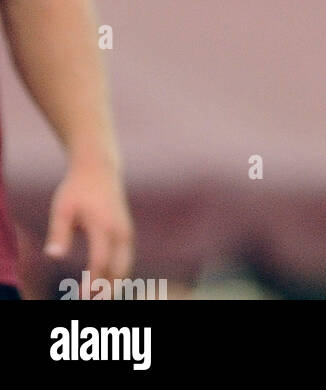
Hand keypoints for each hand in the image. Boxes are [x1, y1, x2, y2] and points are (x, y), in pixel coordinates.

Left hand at [44, 160, 133, 288]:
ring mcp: (126, 229)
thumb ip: (59, 233)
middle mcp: (119, 229)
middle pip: (119, 267)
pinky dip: (118, 272)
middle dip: (107, 288)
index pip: (101, 260)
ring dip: (114, 283)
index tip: (81, 296)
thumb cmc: (77, 189)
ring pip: (125, 264)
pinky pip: (126, 257)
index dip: (93, 282)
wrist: (99, 167)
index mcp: (103, 225)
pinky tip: (106, 282)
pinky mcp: (126, 230)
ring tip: (99, 298)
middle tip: (91, 303)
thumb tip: (54, 256)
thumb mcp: (62, 208)